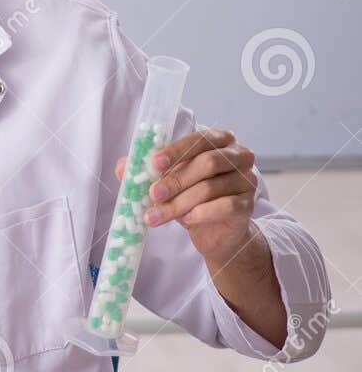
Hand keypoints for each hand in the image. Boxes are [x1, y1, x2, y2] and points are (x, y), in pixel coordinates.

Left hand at [115, 126, 258, 265]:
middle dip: (175, 180)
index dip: (176, 150)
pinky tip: (186, 220)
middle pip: (207, 163)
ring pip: (210, 188)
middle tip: (153, 194)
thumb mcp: (169, 181)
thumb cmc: (192, 197)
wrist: (216, 232)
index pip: (199, 139)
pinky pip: (225, 206)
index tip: (154, 163)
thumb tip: (123, 167)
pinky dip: (201, 213)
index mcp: (220, 140)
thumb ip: (148, 171)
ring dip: (179, 203)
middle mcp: (239, 156)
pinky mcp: (248, 205)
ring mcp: (247, 180)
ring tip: (157, 215)